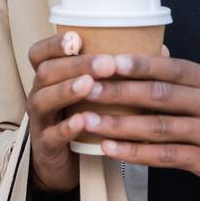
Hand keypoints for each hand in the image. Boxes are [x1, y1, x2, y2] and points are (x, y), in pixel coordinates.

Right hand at [25, 33, 172, 193]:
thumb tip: (160, 50)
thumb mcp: (95, 92)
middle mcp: (40, 93)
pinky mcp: (45, 146)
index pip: (40, 53)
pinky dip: (66, 127)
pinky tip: (82, 121)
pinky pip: (51, 135)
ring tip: (89, 85)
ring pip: (43, 100)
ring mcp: (40, 120)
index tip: (77, 37)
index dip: (55, 43)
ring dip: (67, 90)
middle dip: (76, 65)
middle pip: (46, 72)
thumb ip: (117, 70)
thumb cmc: (84, 118)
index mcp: (50, 77)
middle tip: (105, 64)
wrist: (64, 163)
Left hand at [76, 52, 199, 200]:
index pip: (173, 67)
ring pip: (158, 127)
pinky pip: (165, 157)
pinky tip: (110, 148)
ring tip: (87, 118)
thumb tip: (155, 49)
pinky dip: (134, 152)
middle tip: (86, 85)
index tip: (107, 59)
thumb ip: (192, 75)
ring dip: (119, 123)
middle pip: (160, 94)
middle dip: (119, 90)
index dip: (138, 63)